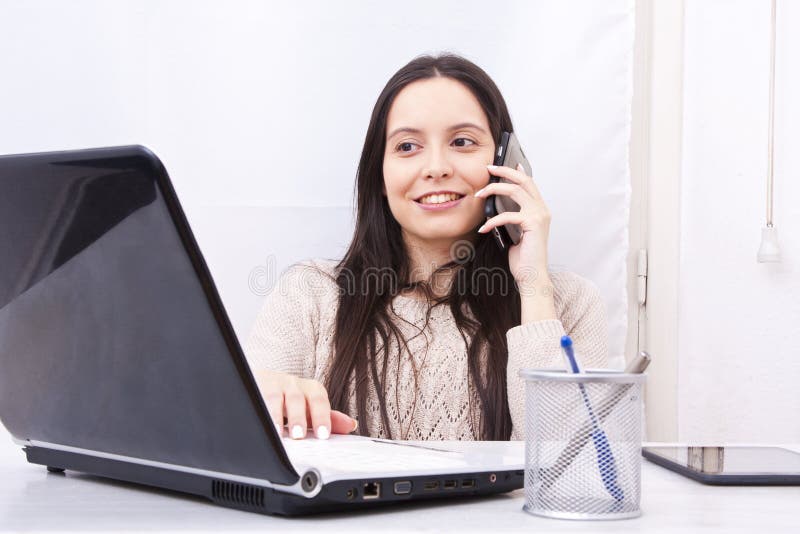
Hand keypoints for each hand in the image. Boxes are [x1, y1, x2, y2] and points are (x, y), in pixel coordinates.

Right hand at [253, 369, 357, 439]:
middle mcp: (294, 385)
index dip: (322, 418)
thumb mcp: (312, 409)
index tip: (323, 435)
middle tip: (299, 435)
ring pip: (275, 398)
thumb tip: (351, 425)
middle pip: (297, 399)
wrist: (266, 382)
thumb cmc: (294, 400)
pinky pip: (256, 398)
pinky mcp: (255, 387)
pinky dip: (258, 411)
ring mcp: (274, 385)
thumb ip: (330, 418)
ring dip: (275, 416)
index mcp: (312, 389)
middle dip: (299, 418)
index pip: (319, 401)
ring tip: (277, 433)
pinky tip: (258, 424)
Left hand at [474, 163, 551, 291]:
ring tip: (479, 194)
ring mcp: (539, 215)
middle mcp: (542, 209)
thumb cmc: (523, 258)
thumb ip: (512, 219)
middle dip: (505, 171)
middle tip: (489, 167)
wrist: (532, 276)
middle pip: (524, 180)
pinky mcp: (532, 224)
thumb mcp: (515, 233)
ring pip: (515, 191)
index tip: (507, 163)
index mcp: (540, 210)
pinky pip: (507, 215)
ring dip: (494, 189)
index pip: (529, 184)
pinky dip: (492, 220)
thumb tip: (496, 209)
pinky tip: (483, 228)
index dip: (518, 172)